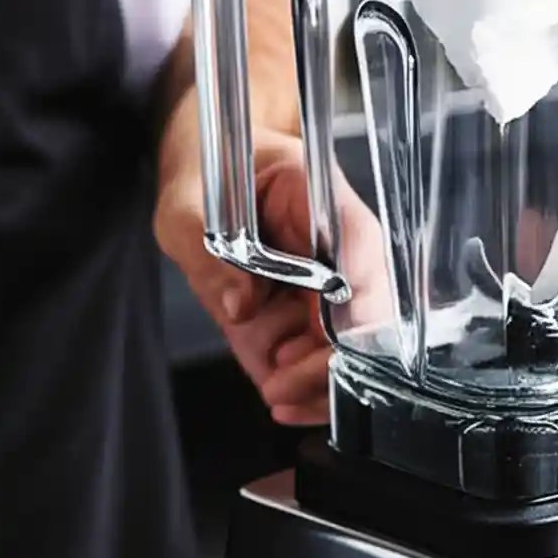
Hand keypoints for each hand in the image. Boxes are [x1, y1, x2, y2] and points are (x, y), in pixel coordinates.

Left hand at [156, 127, 387, 424]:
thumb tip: (241, 306)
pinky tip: (282, 394)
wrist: (217, 162)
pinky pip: (327, 361)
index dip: (343, 327)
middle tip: (280, 389)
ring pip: (356, 353)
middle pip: (368, 323)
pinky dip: (307, 388)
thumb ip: (211, 253)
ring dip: (315, 383)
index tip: (299, 361)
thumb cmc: (213, 169)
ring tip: (274, 388)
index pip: (361, 271)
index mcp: (328, 209)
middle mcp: (346, 253)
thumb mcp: (189, 206)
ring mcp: (335, 287)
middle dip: (325, 368)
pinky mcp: (314, 315)